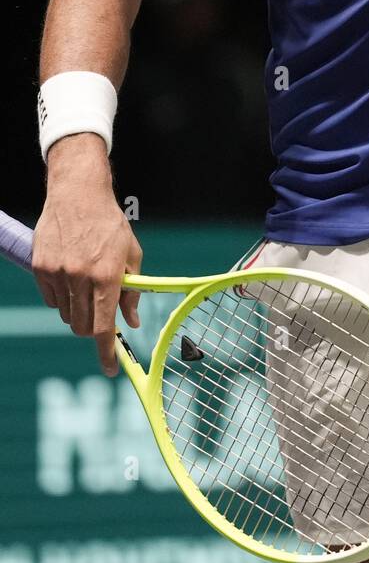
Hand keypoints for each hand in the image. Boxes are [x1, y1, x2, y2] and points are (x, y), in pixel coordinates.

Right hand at [34, 136, 142, 375]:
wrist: (78, 194)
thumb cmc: (109, 224)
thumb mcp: (131, 254)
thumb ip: (133, 290)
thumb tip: (132, 322)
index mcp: (107, 275)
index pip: (103, 326)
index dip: (106, 352)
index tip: (111, 368)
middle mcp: (80, 277)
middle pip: (82, 327)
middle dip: (92, 330)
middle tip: (101, 317)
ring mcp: (57, 273)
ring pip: (66, 315)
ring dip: (77, 311)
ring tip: (86, 286)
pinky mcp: (41, 268)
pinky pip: (51, 300)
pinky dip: (61, 298)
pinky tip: (70, 277)